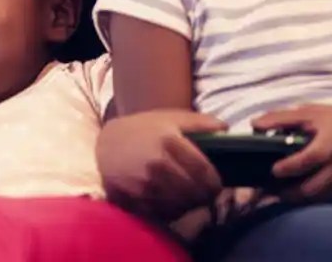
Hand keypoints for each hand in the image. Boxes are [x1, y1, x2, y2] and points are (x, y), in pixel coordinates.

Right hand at [96, 110, 226, 221]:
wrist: (106, 143)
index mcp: (169, 142)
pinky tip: (171, 201)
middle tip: (205, 193)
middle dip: (204, 196)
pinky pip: (162, 213)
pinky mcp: (133, 199)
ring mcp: (143, 184)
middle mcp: (156, 164)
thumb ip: (199, 121)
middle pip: (194, 192)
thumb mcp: (170, 118)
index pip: (204, 172)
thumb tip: (225, 128)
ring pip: (181, 206)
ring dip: (189, 205)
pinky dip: (171, 211)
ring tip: (189, 197)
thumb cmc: (143, 130)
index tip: (216, 185)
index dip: (215, 183)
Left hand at [253, 105, 331, 202]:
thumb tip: (254, 125)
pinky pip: (327, 196)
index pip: (311, 159)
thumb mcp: (310, 112)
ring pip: (318, 197)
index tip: (273, 170)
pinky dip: (309, 196)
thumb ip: (281, 118)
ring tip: (276, 192)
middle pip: (313, 187)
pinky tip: (294, 190)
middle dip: (288, 191)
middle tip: (267, 189)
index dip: (290, 167)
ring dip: (296, 197)